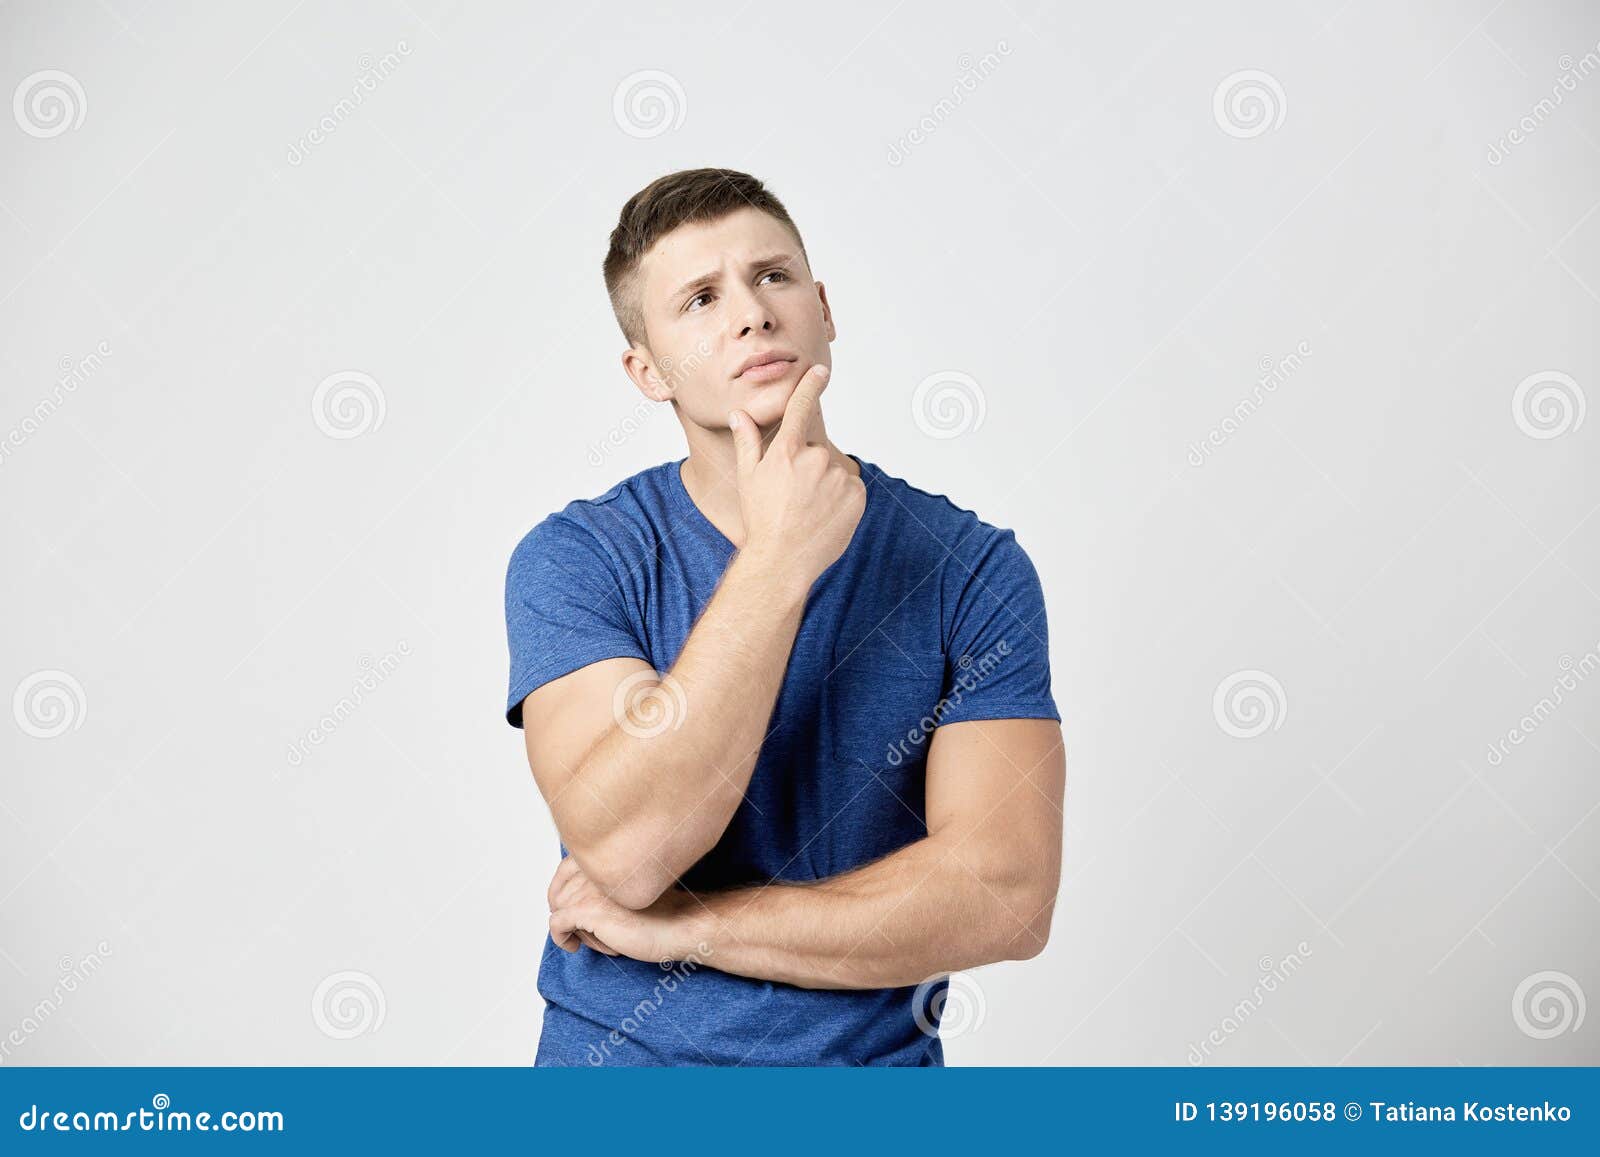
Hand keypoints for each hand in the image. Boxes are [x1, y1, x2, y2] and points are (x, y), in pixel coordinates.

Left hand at [548, 859, 714, 966]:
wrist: (683, 924)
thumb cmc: (662, 910)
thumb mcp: (627, 889)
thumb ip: (602, 884)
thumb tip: (568, 899)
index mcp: (607, 854)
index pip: (564, 870)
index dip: (563, 893)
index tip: (572, 910)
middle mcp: (595, 866)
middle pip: (560, 894)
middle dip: (573, 915)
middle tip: (594, 930)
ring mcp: (590, 887)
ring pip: (560, 911)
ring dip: (576, 929)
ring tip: (602, 937)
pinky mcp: (588, 909)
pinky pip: (556, 925)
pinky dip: (562, 939)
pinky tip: (575, 946)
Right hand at [728, 363, 865, 587]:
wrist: (782, 561)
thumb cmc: (761, 520)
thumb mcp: (749, 478)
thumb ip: (747, 442)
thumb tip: (740, 414)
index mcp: (786, 452)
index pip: (800, 408)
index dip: (811, 386)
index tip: (821, 371)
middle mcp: (814, 459)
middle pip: (817, 453)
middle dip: (808, 469)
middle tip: (794, 498)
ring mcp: (837, 478)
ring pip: (834, 473)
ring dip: (826, 486)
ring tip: (808, 511)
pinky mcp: (856, 496)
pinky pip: (851, 490)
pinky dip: (842, 500)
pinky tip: (825, 517)